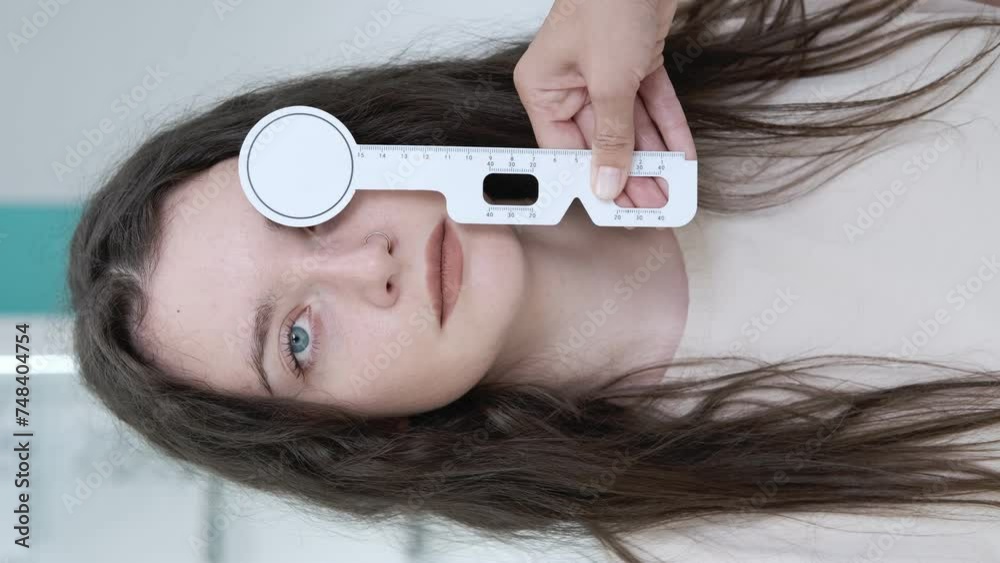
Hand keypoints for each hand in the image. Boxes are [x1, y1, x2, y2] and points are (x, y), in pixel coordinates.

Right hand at [514, 0, 695, 206]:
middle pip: (600, 142)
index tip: (617, 210)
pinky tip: (681, 154)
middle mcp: (570, 84)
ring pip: (629, 126)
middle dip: (630, 174)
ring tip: (672, 188)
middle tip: (654, 206)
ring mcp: (602, 73)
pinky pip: (650, 104)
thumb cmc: (607, 1)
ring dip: (652, 157)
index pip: (564, 151)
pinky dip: (667, 127)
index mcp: (544, 88)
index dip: (591, 183)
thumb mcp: (609, 81)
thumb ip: (611, 137)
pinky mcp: (632, 62)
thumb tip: (607, 183)